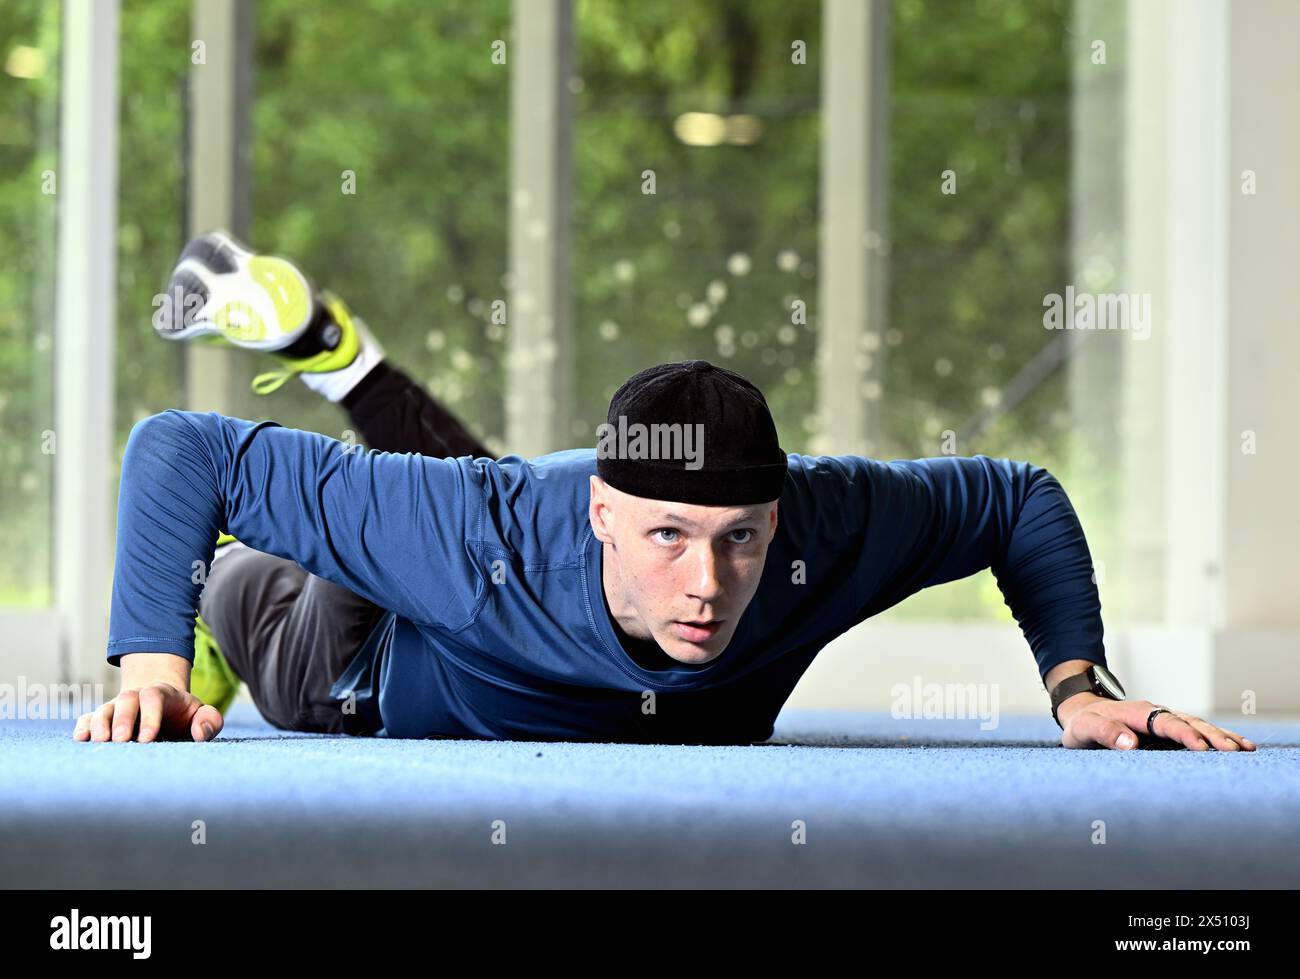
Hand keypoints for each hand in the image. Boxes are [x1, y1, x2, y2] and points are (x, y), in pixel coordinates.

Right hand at [72, 682, 223, 743]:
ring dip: (100, 724)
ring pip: (105, 709)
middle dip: (122, 720)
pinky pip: (88, 718)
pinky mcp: (104, 719)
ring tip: (99, 741)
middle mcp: (136, 697)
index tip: (148, 739)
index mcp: (162, 694)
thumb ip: (210, 720)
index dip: (150, 716)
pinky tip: (80, 739)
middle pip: (126, 701)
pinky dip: (83, 726)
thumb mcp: (203, 714)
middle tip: (120, 741)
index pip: (154, 698)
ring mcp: (117, 707)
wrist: (162, 704)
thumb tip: (200, 733)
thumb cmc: (184, 715)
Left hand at [1057, 693, 1256, 751]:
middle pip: (1189, 722)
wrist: (1083, 712)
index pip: (1166, 723)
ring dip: (1221, 735)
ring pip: (1198, 725)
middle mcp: (1156, 713)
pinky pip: (1196, 730)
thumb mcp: (1086, 728)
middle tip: (1235, 750)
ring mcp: (1165, 719)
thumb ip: (1106, 733)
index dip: (1183, 735)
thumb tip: (1131, 743)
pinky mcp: (1169, 729)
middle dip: (1213, 735)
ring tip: (1245, 748)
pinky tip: (1237, 745)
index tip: (1201, 748)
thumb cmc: (1084, 723)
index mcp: (1137, 712)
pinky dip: (1217, 736)